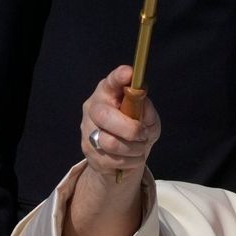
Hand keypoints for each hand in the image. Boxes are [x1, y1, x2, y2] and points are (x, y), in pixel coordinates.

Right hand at [80, 64, 160, 182]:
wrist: (123, 158)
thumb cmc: (136, 130)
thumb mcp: (148, 119)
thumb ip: (146, 109)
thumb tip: (142, 99)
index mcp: (108, 93)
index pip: (111, 82)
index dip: (118, 77)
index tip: (129, 73)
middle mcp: (93, 108)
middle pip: (106, 117)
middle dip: (131, 129)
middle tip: (143, 134)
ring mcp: (87, 131)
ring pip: (111, 143)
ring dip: (134, 148)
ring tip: (139, 147)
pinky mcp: (88, 152)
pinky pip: (114, 160)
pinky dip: (131, 161)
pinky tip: (132, 157)